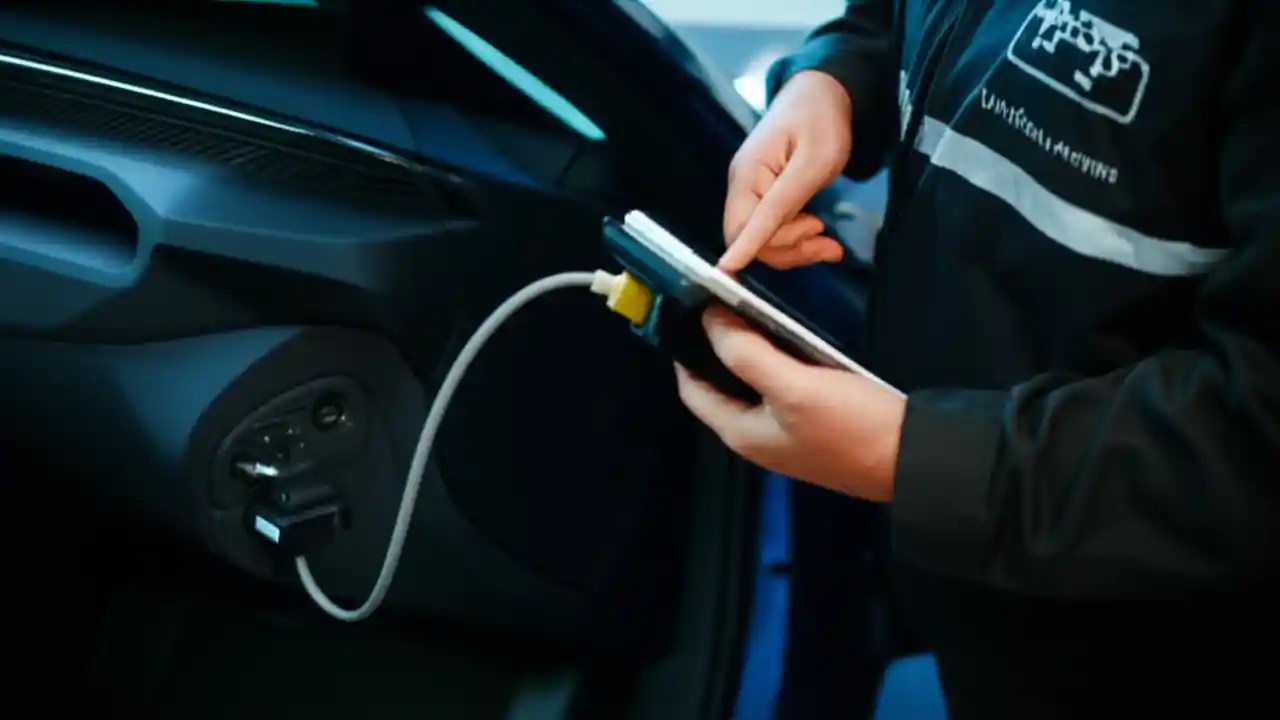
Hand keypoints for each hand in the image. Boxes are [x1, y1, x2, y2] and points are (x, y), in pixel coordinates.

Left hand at [674, 306, 905, 501]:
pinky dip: (780, 364)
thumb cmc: (852, 425)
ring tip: (755, 313)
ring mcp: (788, 435)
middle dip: (720, 348)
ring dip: (752, 353)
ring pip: (754, 387)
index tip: (693, 312)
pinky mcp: (816, 427)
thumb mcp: (793, 386)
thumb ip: (747, 355)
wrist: (917, 459)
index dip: (687, 350)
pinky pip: (784, 391)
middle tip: (726, 304)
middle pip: (722, 387)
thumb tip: (711, 321)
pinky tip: (793, 340)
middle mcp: (758, 438)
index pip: (692, 389)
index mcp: (741, 433)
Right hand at [720, 70, 853, 271]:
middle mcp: (741, 188)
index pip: (739, 229)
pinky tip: (820, 235)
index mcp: (747, 177)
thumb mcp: (812, 165)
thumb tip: (744, 244)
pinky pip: (772, 229)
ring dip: (797, 248)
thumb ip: (780, 207)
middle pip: (752, 240)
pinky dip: (797, 238)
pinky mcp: (764, 197)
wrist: (822, 93)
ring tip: (830, 242)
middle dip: (790, 249)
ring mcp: (751, 193)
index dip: (746, 255)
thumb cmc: (820, 123)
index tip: (744, 279)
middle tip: (828, 241)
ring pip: (764, 240)